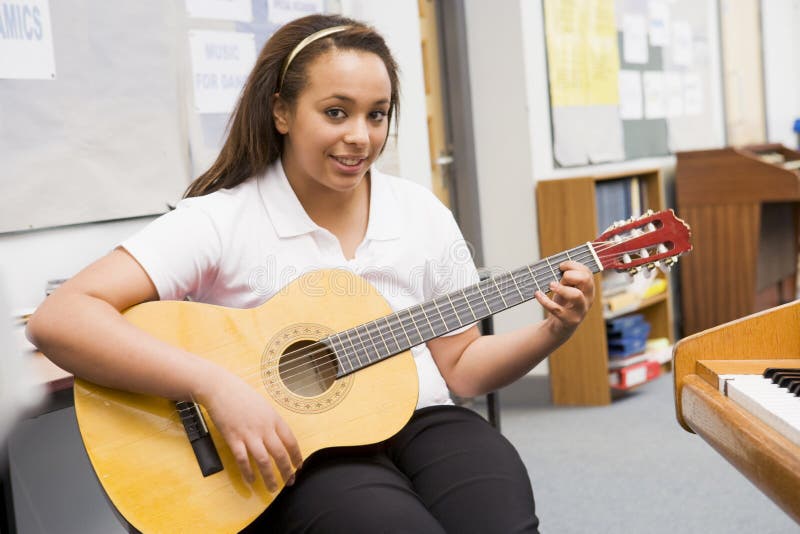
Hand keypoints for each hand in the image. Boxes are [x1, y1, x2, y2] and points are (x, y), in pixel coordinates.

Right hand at [196, 369, 302, 490]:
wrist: (220, 388)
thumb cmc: (241, 395)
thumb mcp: (263, 406)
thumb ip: (271, 422)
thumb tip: (278, 437)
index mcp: (273, 418)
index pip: (290, 441)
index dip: (297, 456)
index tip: (299, 466)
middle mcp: (264, 428)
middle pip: (280, 454)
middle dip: (287, 471)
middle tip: (290, 482)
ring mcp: (248, 434)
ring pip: (264, 461)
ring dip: (270, 477)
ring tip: (273, 488)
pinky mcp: (233, 439)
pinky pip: (243, 460)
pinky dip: (248, 472)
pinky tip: (251, 480)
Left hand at [534, 260, 594, 337]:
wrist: (560, 327)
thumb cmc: (564, 304)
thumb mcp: (567, 289)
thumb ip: (567, 280)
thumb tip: (560, 268)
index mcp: (588, 289)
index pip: (587, 273)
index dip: (574, 266)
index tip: (561, 266)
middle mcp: (587, 299)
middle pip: (586, 281)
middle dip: (571, 274)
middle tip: (560, 277)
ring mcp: (579, 310)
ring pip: (576, 296)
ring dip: (562, 288)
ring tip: (551, 285)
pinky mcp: (569, 320)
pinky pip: (557, 309)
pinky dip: (545, 301)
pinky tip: (537, 294)